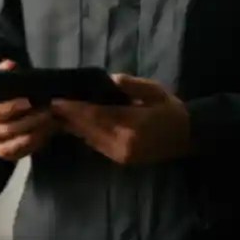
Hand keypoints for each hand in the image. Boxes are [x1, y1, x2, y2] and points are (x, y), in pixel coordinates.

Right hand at [0, 60, 57, 161]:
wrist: (21, 111)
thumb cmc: (10, 92)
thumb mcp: (8, 78)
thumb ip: (7, 71)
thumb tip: (9, 65)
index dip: (4, 104)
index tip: (27, 101)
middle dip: (19, 114)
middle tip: (41, 108)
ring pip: (5, 135)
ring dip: (28, 127)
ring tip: (46, 117)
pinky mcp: (1, 151)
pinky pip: (12, 151)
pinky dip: (29, 142)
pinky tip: (43, 132)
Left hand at [49, 74, 191, 165]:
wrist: (188, 136)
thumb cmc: (171, 110)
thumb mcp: (155, 91)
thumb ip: (132, 85)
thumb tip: (111, 79)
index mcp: (132, 126)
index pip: (96, 115)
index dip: (74, 108)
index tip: (57, 100)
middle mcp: (123, 144)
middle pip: (88, 128)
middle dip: (69, 117)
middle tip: (50, 104)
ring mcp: (121, 155)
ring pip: (90, 138)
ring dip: (74, 126)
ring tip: (58, 113)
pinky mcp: (121, 160)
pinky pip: (97, 144)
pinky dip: (85, 133)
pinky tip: (75, 123)